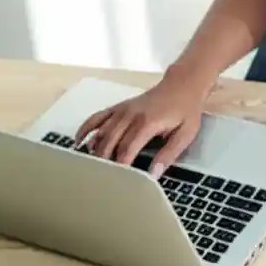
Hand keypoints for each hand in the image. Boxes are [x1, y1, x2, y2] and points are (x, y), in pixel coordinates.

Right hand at [74, 72, 210, 177]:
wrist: (182, 85)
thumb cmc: (186, 110)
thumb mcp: (185, 134)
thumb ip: (169, 154)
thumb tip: (154, 174)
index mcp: (147, 123)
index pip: (128, 148)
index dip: (121, 165)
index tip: (118, 180)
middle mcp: (131, 115)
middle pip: (111, 142)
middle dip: (105, 161)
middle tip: (102, 179)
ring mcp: (122, 110)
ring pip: (102, 132)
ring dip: (95, 150)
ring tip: (91, 168)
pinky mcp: (119, 107)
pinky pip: (97, 117)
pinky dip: (86, 129)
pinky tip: (78, 142)